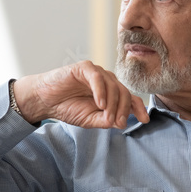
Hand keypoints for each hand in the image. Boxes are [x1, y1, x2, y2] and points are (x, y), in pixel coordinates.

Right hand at [13, 61, 149, 128]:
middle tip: (118, 123)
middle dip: (123, 109)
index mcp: (111, 93)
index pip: (130, 98)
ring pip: (113, 86)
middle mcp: (107, 81)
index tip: (145, 120)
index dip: (139, 108)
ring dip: (112, 103)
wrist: (45, 100)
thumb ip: (105, 121)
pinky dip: (101, 91)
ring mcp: (97, 73)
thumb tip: (120, 123)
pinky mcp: (84, 68)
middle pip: (124, 93)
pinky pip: (98, 78)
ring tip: (106, 116)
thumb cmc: (68, 108)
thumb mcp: (89, 120)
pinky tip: (100, 104)